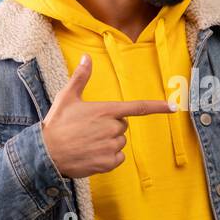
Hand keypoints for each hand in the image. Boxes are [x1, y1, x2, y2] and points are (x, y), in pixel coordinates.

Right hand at [39, 53, 174, 178]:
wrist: (46, 154)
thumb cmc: (57, 124)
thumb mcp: (67, 97)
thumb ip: (81, 77)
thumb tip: (86, 57)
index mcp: (106, 110)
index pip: (137, 107)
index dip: (157, 107)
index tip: (173, 106)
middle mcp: (112, 128)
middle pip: (122, 126)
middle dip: (110, 127)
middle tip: (88, 129)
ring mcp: (111, 146)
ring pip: (120, 142)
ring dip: (108, 142)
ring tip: (87, 142)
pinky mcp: (108, 162)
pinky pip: (117, 157)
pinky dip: (108, 157)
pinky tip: (91, 154)